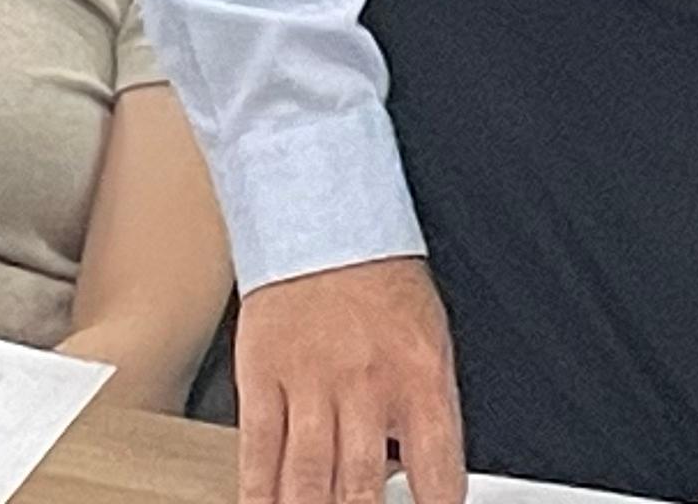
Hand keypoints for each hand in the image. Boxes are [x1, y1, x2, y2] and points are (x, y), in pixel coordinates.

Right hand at [236, 258, 463, 503]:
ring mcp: (310, 382)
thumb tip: (413, 480)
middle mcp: (366, 383)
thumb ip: (425, 413)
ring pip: (307, 481)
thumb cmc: (382, 284)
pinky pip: (259, 453)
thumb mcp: (430, 342)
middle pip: (361, 488)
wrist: (325, 221)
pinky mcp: (262, 377)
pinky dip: (260, 495)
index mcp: (420, 375)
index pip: (438, 471)